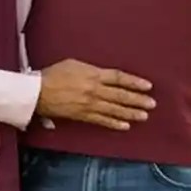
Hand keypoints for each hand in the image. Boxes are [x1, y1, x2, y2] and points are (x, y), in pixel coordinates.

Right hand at [35, 59, 154, 130]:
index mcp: (93, 74)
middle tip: (152, 104)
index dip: (134, 82)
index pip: (119, 78)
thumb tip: (102, 75)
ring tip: (144, 116)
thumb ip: (90, 69)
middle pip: (120, 95)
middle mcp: (94, 90)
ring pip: (114, 109)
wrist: (38, 92)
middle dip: (137, 100)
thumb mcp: (74, 64)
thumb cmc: (53, 74)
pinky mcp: (83, 115)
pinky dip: (114, 123)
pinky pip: (102, 120)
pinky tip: (125, 126)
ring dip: (130, 113)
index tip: (147, 86)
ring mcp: (89, 104)